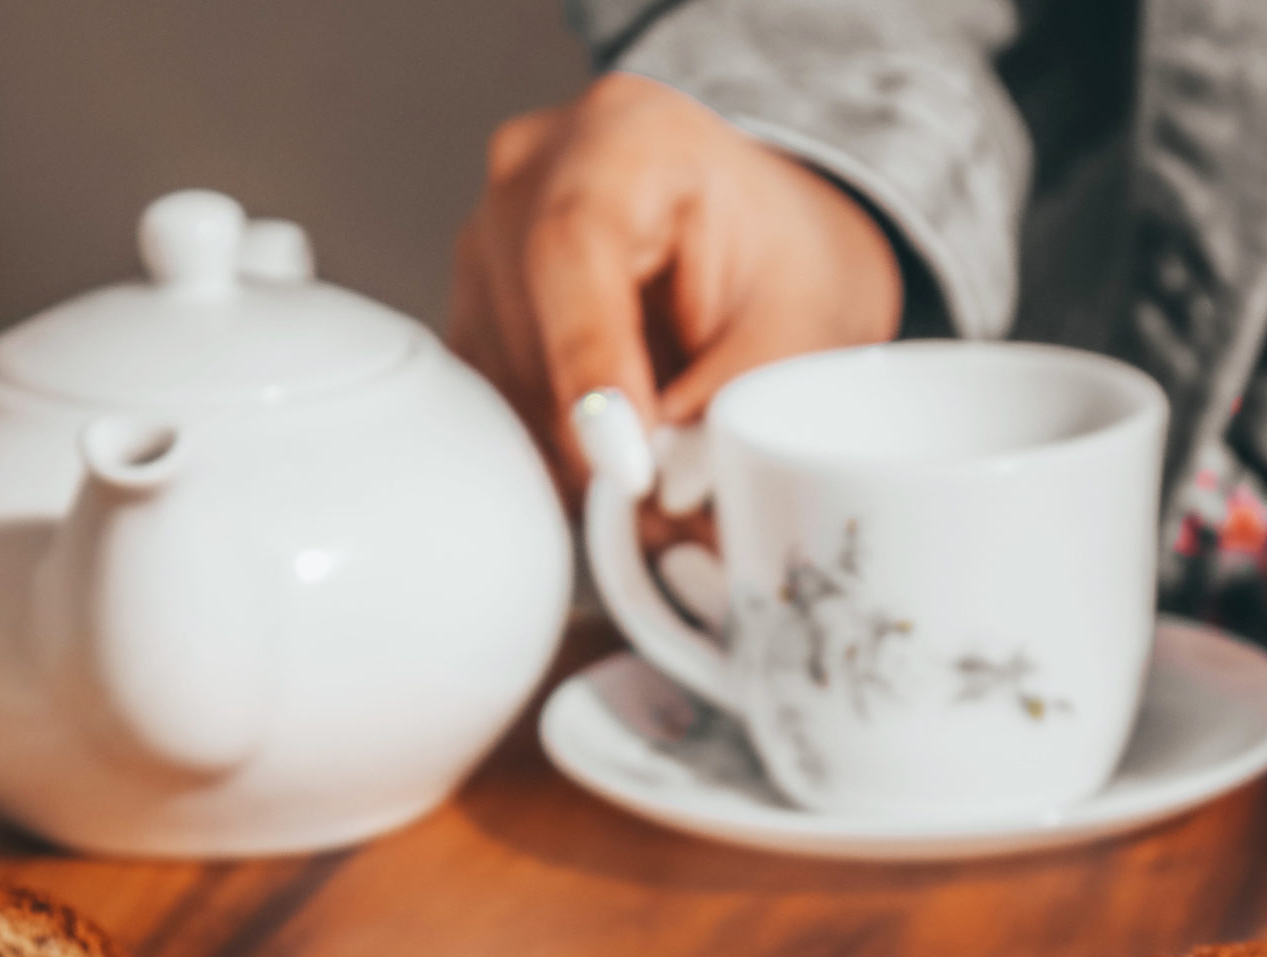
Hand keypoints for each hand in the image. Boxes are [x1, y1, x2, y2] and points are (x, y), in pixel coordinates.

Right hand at [452, 73, 902, 489]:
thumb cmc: (780, 267)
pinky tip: (619, 449)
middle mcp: (529, 178)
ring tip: (664, 468)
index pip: (572, 250)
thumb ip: (725, 411)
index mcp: (623, 137)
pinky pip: (496, 411)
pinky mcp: (474, 316)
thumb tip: (660, 504)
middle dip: (602, 448)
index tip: (628, 468)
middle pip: (532, 338)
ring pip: (504, 392)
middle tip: (680, 510)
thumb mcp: (792, 333)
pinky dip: (560, 457)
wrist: (757, 244)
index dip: (593, 368)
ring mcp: (488, 246)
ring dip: (581, 463)